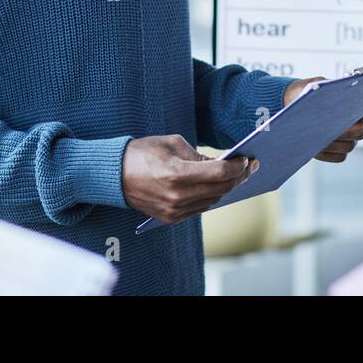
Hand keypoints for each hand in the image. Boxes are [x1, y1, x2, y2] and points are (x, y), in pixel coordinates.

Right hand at [121, 134, 258, 224]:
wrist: (113, 175)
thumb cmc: (142, 153)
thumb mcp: (172, 143)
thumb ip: (199, 155)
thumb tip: (221, 164)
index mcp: (176, 174)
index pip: (218, 173)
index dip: (237, 167)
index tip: (247, 159)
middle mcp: (177, 196)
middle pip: (220, 189)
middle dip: (238, 177)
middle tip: (249, 166)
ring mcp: (173, 211)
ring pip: (213, 201)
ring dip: (226, 188)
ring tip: (236, 175)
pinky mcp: (170, 219)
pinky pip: (200, 208)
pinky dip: (211, 197)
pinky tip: (218, 186)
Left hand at [283, 77, 362, 162]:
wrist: (293, 104)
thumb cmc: (306, 91)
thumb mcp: (314, 84)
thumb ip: (323, 85)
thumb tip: (327, 92)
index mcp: (356, 104)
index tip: (356, 108)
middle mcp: (357, 123)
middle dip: (350, 131)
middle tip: (335, 128)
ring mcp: (349, 139)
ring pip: (350, 145)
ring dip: (335, 143)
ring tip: (318, 138)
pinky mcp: (339, 151)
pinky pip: (339, 156)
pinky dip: (328, 153)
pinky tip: (315, 147)